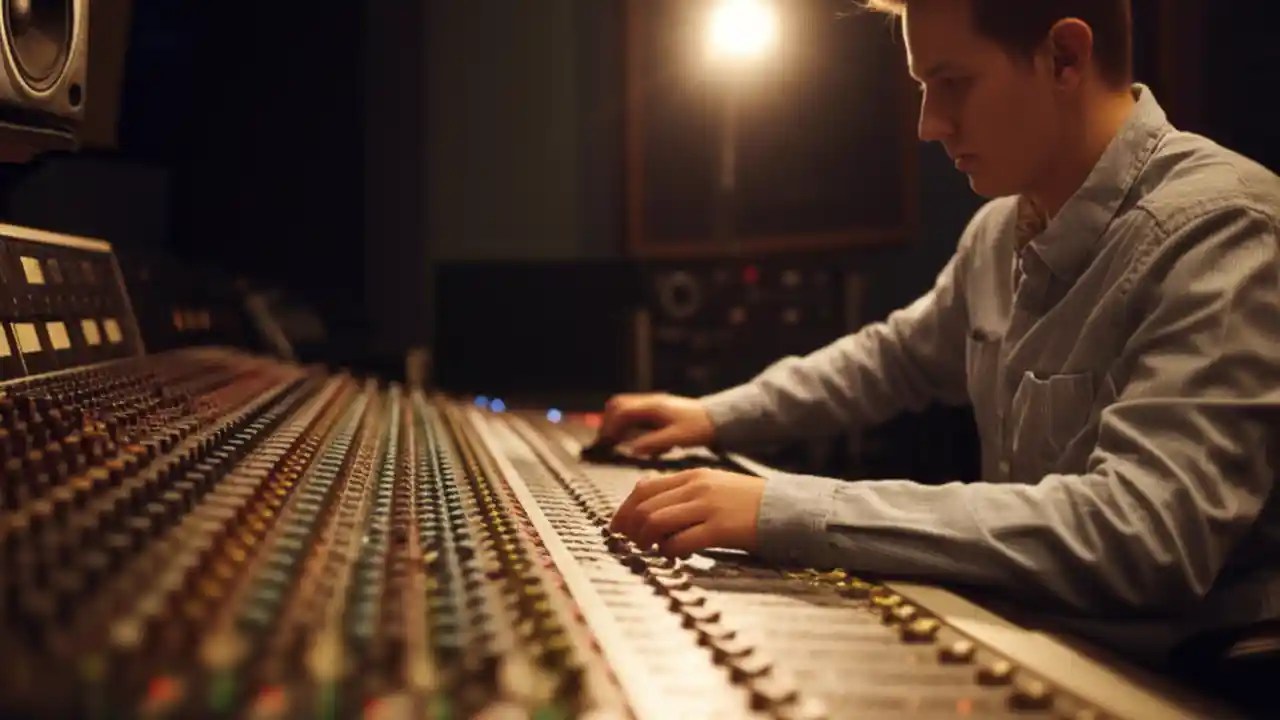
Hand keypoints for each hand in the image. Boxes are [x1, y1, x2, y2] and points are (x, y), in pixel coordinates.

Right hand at [597, 393, 715, 455]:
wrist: (718, 419)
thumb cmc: (700, 427)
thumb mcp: (677, 438)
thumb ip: (653, 443)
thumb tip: (630, 449)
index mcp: (653, 406)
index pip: (620, 411)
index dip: (609, 427)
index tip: (606, 444)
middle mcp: (650, 401)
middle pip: (617, 404)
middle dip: (608, 423)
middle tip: (605, 443)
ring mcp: (653, 404)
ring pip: (624, 408)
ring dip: (617, 424)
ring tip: (616, 444)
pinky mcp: (657, 410)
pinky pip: (634, 414)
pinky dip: (628, 425)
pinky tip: (635, 441)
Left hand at [609, 468, 764, 556]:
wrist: (787, 507)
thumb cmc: (750, 502)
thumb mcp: (714, 486)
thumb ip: (685, 492)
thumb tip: (652, 506)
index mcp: (693, 476)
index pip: (644, 488)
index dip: (624, 510)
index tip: (618, 527)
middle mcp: (696, 488)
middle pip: (645, 506)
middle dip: (630, 528)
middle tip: (632, 544)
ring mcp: (708, 507)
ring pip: (656, 522)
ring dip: (646, 541)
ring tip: (651, 550)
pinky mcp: (720, 529)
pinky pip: (681, 542)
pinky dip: (669, 552)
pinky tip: (675, 556)